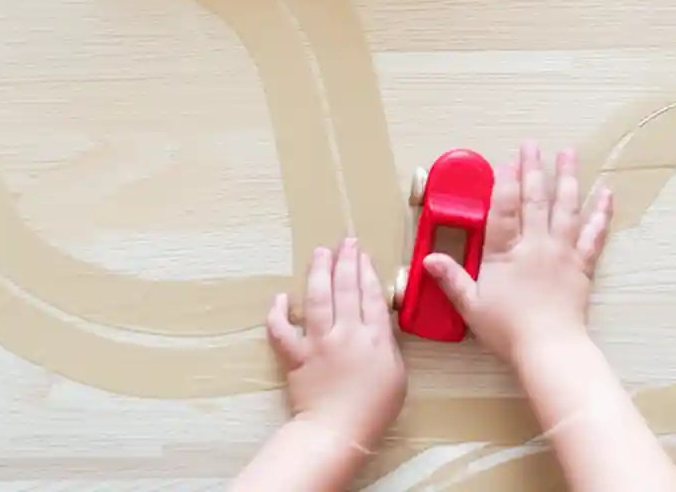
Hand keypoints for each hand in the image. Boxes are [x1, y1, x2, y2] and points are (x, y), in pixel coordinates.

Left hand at [265, 238, 406, 449]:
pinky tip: (281, 297)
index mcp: (375, 338)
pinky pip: (281, 330)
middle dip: (346, 261)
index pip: (371, 295)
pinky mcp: (296, 356)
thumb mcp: (397, 374)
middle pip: (346, 288)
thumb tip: (377, 322)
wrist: (338, 432)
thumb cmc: (373, 409)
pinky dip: (278, 313)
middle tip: (345, 242)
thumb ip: (387, 344)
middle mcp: (347, 333)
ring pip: (318, 298)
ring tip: (320, 253)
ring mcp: (319, 343)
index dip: (367, 271)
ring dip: (319, 272)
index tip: (363, 254)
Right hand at [423, 142, 613, 365]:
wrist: (550, 347)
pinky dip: (601, 212)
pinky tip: (606, 192)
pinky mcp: (582, 264)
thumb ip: (451, 278)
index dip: (504, 183)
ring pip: (566, 207)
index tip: (506, 161)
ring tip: (568, 153)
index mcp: (506, 252)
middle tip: (532, 145)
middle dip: (532, 169)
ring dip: (567, 178)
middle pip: (534, 200)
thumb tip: (428, 258)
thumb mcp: (471, 305)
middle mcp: (536, 244)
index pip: (503, 209)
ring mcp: (562, 252)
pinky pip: (594, 233)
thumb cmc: (508, 330)